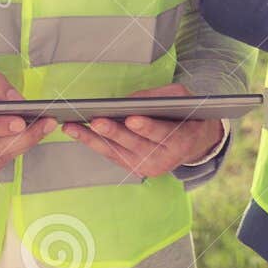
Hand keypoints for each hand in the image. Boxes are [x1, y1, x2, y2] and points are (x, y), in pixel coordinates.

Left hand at [63, 83, 224, 178]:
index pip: (162, 133)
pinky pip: (112, 155)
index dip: (147, 127)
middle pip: (135, 145)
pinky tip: (79, 133)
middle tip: (96, 121)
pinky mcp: (136, 170)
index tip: (131, 118)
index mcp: (182, 140)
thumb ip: (158, 97)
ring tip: (73, 127)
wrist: (195, 143)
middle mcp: (165, 159)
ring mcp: (149, 167)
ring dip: (93, 139)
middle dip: (114, 132)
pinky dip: (95, 144)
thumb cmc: (187, 115)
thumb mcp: (182, 98)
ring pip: (117, 152)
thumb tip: (127, 101)